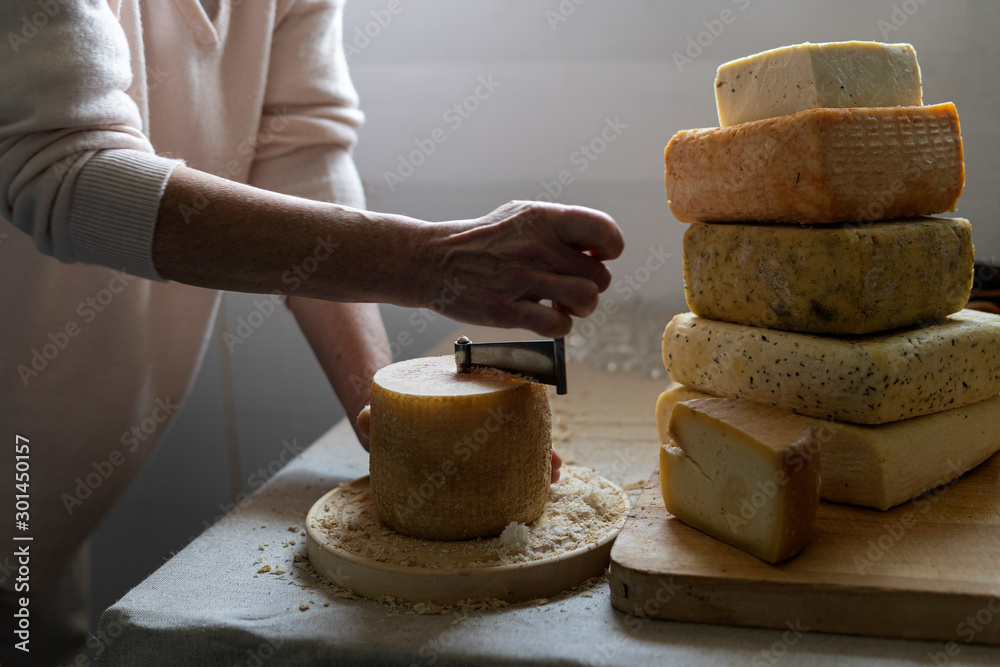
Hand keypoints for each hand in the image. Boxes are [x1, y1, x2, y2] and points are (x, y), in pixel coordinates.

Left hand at [357, 404, 561, 482]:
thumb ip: (372, 414)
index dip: (522, 416)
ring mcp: (477, 436)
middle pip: (515, 426)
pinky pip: (502, 463)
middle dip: (540, 446)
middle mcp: (476, 415)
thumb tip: (363, 417)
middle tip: (557, 466)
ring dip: (537, 460)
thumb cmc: (389, 409)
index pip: (498, 401)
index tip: (538, 427)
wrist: (382, 417)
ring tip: (556, 479)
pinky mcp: (473, 458)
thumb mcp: (383, 411)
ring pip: (515, 444)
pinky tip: (539, 489)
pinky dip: (521, 473)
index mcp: (462, 398)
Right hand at [418, 201, 623, 336]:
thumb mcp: (520, 217)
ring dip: (580, 307)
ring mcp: (521, 279)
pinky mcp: (506, 310)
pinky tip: (544, 317)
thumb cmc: (483, 241)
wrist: (433, 260)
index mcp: (541, 218)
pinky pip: (559, 326)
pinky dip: (559, 326)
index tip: (597, 256)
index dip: (611, 248)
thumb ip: (559, 228)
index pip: (603, 230)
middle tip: (569, 286)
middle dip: (591, 285)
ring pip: (586, 299)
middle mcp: (535, 247)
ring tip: (561, 303)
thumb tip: (601, 249)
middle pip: (599, 275)